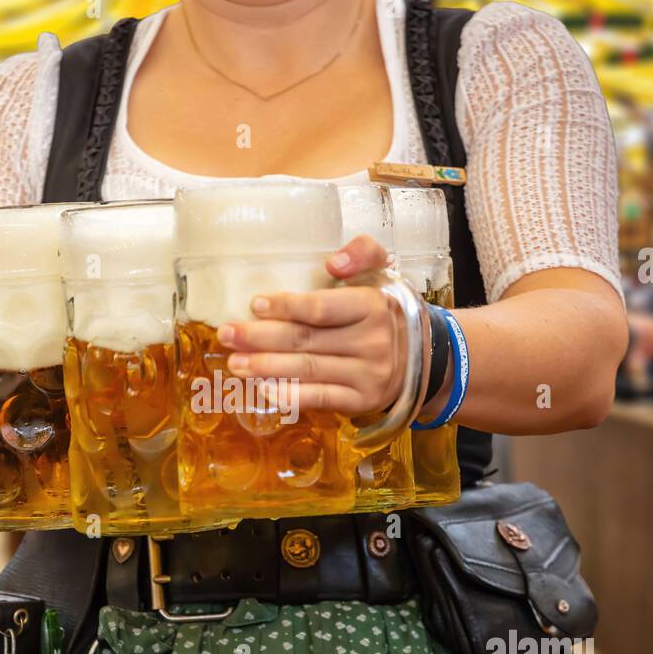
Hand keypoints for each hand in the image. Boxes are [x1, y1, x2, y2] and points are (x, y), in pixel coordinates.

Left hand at [216, 235, 406, 414]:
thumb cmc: (387, 310)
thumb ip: (363, 252)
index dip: (286, 306)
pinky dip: (291, 396)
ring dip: (265, 367)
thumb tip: (333, 263)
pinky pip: (320, 398)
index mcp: (374, 306)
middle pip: (306, 340)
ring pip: (307, 370)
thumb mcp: (384, 273)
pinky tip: (265, 390)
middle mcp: (373, 342)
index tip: (255, 305)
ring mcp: (368, 375)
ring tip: (235, 363)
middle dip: (260, 338)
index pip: (322, 308)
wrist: (425, 356)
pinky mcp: (362, 401)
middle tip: (227, 334)